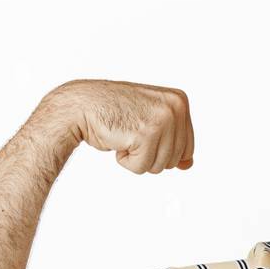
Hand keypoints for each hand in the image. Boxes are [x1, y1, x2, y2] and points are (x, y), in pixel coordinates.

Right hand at [46, 78, 194, 174]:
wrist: (81, 105)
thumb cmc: (113, 113)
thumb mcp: (150, 122)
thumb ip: (173, 141)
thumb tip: (189, 165)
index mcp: (180, 101)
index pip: (188, 148)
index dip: (163, 151)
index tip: (143, 132)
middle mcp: (175, 107)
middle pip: (175, 159)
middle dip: (150, 154)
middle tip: (131, 132)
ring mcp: (163, 119)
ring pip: (160, 166)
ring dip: (137, 158)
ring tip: (125, 135)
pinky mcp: (146, 134)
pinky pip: (142, 167)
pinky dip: (126, 161)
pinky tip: (118, 139)